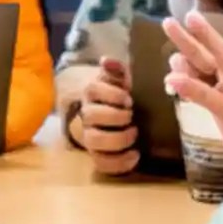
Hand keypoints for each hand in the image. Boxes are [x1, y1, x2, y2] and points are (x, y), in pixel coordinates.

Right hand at [78, 57, 139, 174]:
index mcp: (92, 93)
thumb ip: (117, 69)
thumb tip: (106, 60)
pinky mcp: (99, 154)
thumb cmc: (122, 94)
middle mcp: (87, 115)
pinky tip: (135, 155)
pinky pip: (101, 163)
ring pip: (93, 141)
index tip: (129, 99)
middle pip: (90, 116)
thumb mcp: (121, 79)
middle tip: (132, 115)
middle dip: (114, 117)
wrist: (116, 113)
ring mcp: (90, 136)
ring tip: (134, 134)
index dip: (112, 95)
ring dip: (116, 140)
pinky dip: (118, 162)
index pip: (93, 90)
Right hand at [162, 11, 222, 161]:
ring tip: (171, 73)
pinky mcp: (216, 102)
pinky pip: (195, 86)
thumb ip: (200, 94)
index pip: (217, 47)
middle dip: (184, 40)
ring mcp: (221, 88)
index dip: (203, 31)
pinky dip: (183, 84)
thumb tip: (171, 79)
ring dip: (181, 67)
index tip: (190, 15)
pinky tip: (172, 86)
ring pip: (194, 70)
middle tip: (166, 22)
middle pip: (201, 55)